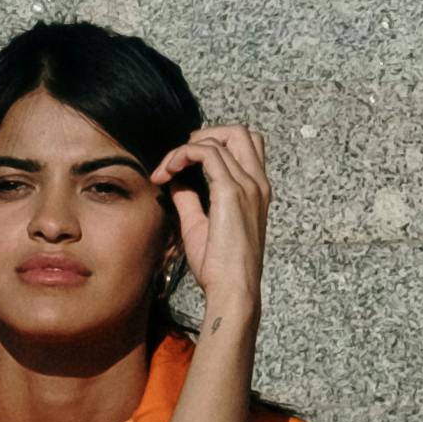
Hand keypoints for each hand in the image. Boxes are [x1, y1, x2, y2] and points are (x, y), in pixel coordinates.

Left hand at [150, 124, 267, 361]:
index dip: (212, 144)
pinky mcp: (231, 192)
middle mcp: (257, 184)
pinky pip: (205, 153)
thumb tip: (175, 180)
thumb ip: (190, 198)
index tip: (183, 166)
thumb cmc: (220, 266)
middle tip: (179, 158)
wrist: (233, 288)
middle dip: (204, 135)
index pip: (243, 146)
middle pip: (239, 132)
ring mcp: (247, 186)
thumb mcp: (199, 224)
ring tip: (166, 168)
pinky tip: (165, 174)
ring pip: (219, 138)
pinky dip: (180, 156)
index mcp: (256, 191)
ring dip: (185, 147)